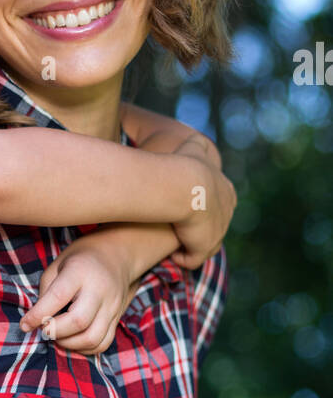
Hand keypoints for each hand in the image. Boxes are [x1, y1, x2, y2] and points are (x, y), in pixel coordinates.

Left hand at [20, 236, 133, 354]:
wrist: (117, 256)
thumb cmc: (80, 261)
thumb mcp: (57, 265)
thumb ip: (46, 292)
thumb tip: (38, 321)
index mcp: (80, 271)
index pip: (58, 297)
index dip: (38, 315)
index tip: (25, 325)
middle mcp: (99, 290)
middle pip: (78, 322)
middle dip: (54, 332)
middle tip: (43, 329)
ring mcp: (112, 306)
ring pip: (92, 338)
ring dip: (69, 344)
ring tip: (57, 336)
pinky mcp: (117, 318)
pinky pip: (102, 343)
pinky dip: (83, 349)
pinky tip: (72, 340)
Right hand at [170, 150, 235, 269]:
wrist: (184, 185)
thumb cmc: (185, 164)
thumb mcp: (195, 146)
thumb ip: (198, 145)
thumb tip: (196, 138)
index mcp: (226, 193)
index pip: (219, 206)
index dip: (202, 209)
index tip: (183, 210)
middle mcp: (226, 215)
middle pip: (214, 228)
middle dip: (198, 231)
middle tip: (178, 230)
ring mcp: (217, 233)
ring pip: (205, 246)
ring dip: (191, 246)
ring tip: (174, 245)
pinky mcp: (204, 247)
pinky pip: (193, 259)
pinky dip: (183, 258)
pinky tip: (171, 254)